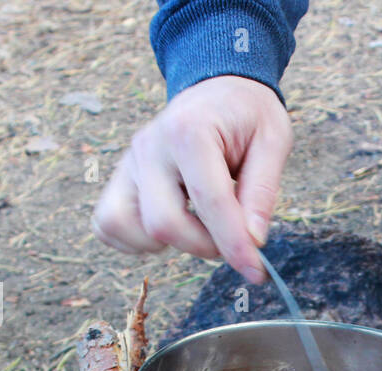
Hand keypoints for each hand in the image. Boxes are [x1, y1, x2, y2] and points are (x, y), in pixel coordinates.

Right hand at [91, 76, 292, 283]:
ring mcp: (129, 162)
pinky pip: (107, 223)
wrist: (219, 89)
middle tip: (230, 236)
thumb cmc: (248, 116)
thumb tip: (252, 241)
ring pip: (126, 226)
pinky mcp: (120, 178)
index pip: (209, 201)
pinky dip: (134, 239)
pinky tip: (169, 230)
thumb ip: (262, 191)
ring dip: (167, 244)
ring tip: (198, 228)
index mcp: (190, 131)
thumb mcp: (274, 141)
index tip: (255, 271)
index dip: (234, 244)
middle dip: (203, 246)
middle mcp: (150, 146)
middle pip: (163, 223)